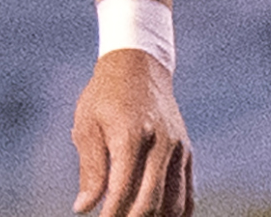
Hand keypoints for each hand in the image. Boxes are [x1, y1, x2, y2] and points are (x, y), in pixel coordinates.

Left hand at [71, 49, 192, 216]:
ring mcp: (178, 149)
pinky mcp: (187, 153)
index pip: (123, 189)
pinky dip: (177, 213)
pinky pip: (187, 193)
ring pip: (173, 202)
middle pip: (151, 200)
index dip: (112, 214)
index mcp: (131, 135)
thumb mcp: (87, 126)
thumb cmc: (104, 96)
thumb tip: (83, 207)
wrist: (138, 67)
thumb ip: (90, 169)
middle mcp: (160, 144)